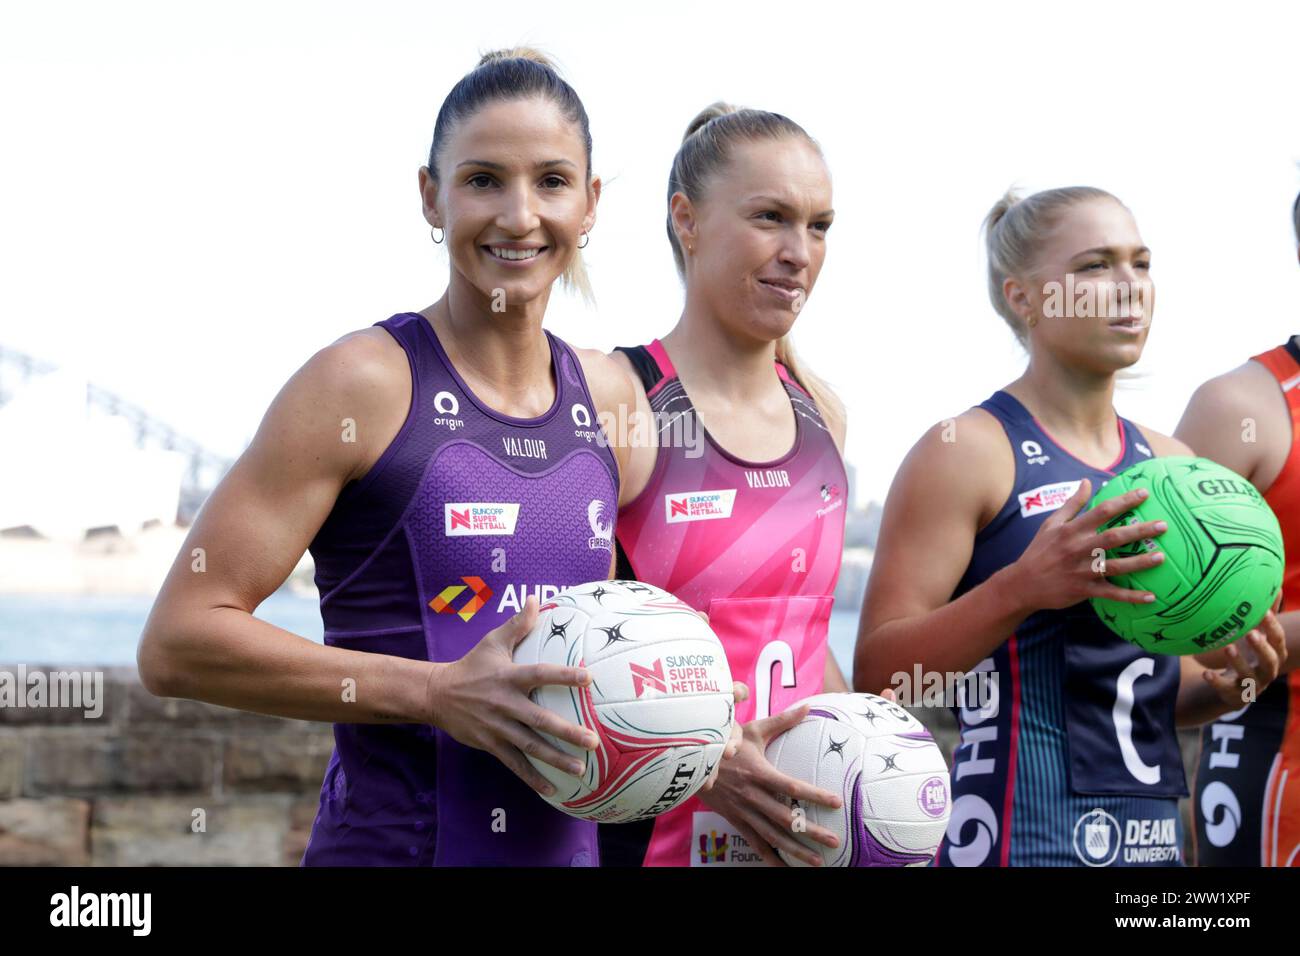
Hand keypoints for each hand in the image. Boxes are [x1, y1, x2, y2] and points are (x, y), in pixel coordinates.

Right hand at [425, 596, 599, 794]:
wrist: (436, 695)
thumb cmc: (472, 666)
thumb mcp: (493, 642)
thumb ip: (518, 625)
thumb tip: (537, 600)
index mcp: (508, 676)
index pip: (540, 674)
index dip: (563, 675)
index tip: (588, 678)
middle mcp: (504, 704)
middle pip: (539, 720)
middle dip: (567, 732)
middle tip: (593, 740)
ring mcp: (497, 727)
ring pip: (530, 746)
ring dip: (555, 759)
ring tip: (581, 769)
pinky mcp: (490, 744)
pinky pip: (514, 764)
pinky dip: (532, 778)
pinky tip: (552, 790)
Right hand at [698, 703, 845, 866]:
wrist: (690, 762)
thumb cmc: (724, 742)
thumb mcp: (753, 729)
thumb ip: (782, 720)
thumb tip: (808, 706)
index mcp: (759, 772)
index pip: (792, 786)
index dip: (815, 795)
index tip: (836, 802)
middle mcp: (752, 796)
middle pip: (786, 818)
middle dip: (811, 831)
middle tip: (834, 841)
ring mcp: (743, 811)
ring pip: (772, 836)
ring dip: (796, 851)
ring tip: (818, 861)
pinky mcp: (735, 821)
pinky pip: (755, 843)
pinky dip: (770, 858)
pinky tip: (785, 868)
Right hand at [1006, 479, 1167, 610]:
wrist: (1022, 584)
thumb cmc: (1039, 550)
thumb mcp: (1051, 524)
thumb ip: (1072, 504)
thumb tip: (1088, 482)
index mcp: (1071, 531)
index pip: (1101, 512)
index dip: (1123, 502)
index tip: (1144, 494)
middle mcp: (1078, 549)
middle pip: (1113, 537)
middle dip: (1139, 531)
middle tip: (1163, 525)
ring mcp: (1081, 571)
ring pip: (1115, 566)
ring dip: (1139, 562)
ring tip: (1161, 557)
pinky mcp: (1084, 590)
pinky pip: (1111, 594)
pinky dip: (1130, 597)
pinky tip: (1150, 597)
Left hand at [1199, 610, 1287, 708]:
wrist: (1236, 688)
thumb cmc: (1249, 654)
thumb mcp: (1257, 634)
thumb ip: (1266, 615)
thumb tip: (1275, 586)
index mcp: (1274, 654)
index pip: (1278, 641)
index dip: (1273, 628)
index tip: (1264, 613)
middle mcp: (1267, 671)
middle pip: (1270, 661)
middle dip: (1261, 648)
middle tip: (1251, 633)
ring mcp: (1252, 685)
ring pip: (1249, 676)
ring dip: (1238, 663)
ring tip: (1228, 648)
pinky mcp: (1235, 695)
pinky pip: (1226, 689)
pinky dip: (1216, 681)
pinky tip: (1205, 673)